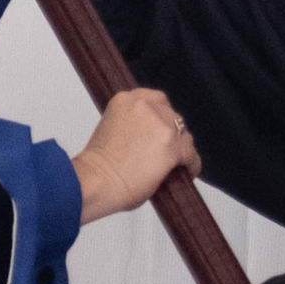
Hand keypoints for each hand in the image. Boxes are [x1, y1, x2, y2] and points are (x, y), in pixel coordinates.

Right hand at [70, 89, 195, 224]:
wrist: (94, 183)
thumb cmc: (96, 166)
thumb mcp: (110, 130)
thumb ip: (132, 126)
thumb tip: (147, 139)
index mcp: (126, 100)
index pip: (155, 100)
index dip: (159, 117)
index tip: (159, 128)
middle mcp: (145, 107)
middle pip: (171, 115)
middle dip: (169, 132)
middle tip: (165, 149)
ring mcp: (161, 126)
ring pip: (182, 134)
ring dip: (179, 147)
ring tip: (175, 163)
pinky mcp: (172, 147)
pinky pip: (191, 154)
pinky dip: (190, 164)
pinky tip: (187, 172)